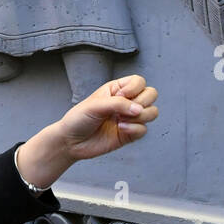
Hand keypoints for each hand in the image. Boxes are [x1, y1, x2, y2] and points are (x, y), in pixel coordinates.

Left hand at [15, 76, 158, 189]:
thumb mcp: (95, 105)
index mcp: (117, 89)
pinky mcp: (130, 134)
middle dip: (142, 102)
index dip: (135, 88)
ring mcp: (129, 118)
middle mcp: (126, 102)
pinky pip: (144, 130)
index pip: (139, 81)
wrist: (71, 142)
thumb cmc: (78, 118)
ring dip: (141, 117)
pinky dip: (135, 130)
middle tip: (124, 110)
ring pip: (152, 112)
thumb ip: (118, 104)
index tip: (121, 96)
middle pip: (151, 95)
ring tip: (121, 121)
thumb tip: (140, 109)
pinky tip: (121, 130)